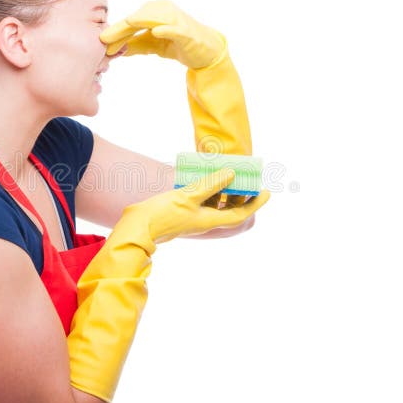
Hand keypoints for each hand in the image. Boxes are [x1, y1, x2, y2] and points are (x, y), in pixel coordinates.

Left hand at [99, 0, 226, 69]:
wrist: (204, 51)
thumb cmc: (177, 44)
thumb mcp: (152, 45)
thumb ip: (135, 44)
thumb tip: (114, 49)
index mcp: (153, 11)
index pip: (130, 22)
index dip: (115, 32)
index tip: (101, 44)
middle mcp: (162, 10)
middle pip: (136, 19)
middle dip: (119, 31)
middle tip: (104, 42)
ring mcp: (175, 19)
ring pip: (150, 21)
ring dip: (135, 27)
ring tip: (122, 32)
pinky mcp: (186, 31)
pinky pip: (174, 28)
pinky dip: (165, 29)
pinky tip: (155, 31)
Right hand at [118, 167, 270, 245]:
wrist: (136, 228)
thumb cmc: (161, 214)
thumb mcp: (188, 196)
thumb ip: (210, 184)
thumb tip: (231, 174)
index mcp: (209, 221)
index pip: (240, 214)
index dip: (255, 203)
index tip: (266, 191)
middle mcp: (205, 222)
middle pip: (231, 212)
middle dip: (241, 197)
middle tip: (247, 181)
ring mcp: (194, 219)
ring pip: (217, 206)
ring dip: (224, 192)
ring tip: (227, 175)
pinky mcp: (183, 214)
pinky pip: (203, 203)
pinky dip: (209, 192)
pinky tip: (205, 179)